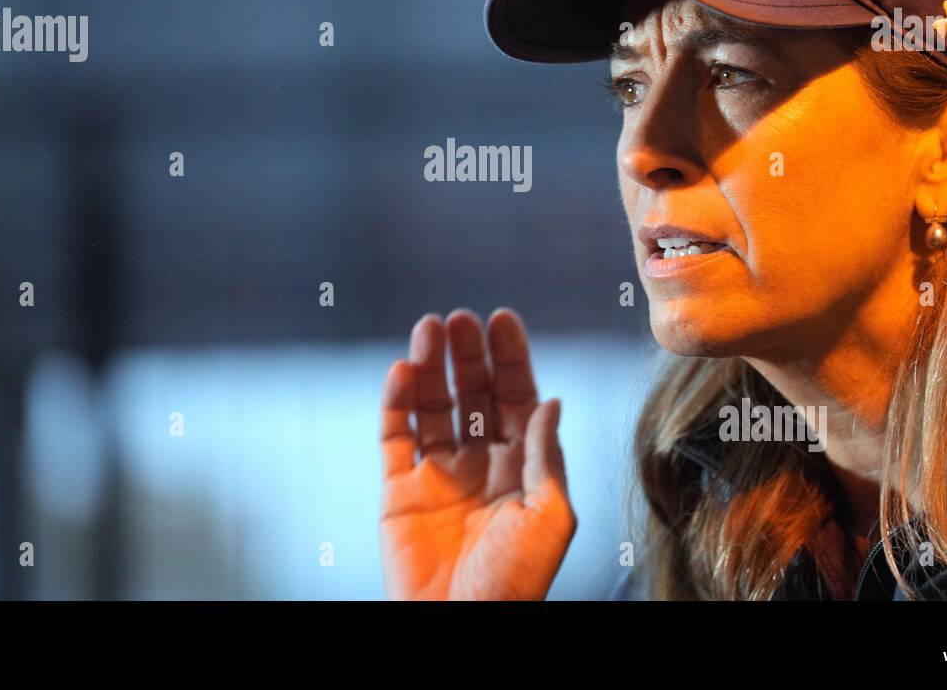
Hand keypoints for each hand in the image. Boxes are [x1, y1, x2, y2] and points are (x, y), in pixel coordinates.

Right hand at [379, 307, 575, 599]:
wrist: (460, 627)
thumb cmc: (515, 583)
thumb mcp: (549, 517)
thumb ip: (547, 456)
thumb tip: (551, 399)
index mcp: (522, 468)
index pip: (518, 400)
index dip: (511, 359)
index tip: (502, 319)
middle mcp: (481, 465)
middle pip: (474, 395)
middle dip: (469, 356)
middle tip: (461, 318)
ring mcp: (438, 475)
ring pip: (432, 407)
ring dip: (431, 367)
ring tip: (429, 328)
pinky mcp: (399, 491)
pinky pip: (395, 436)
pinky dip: (395, 402)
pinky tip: (402, 370)